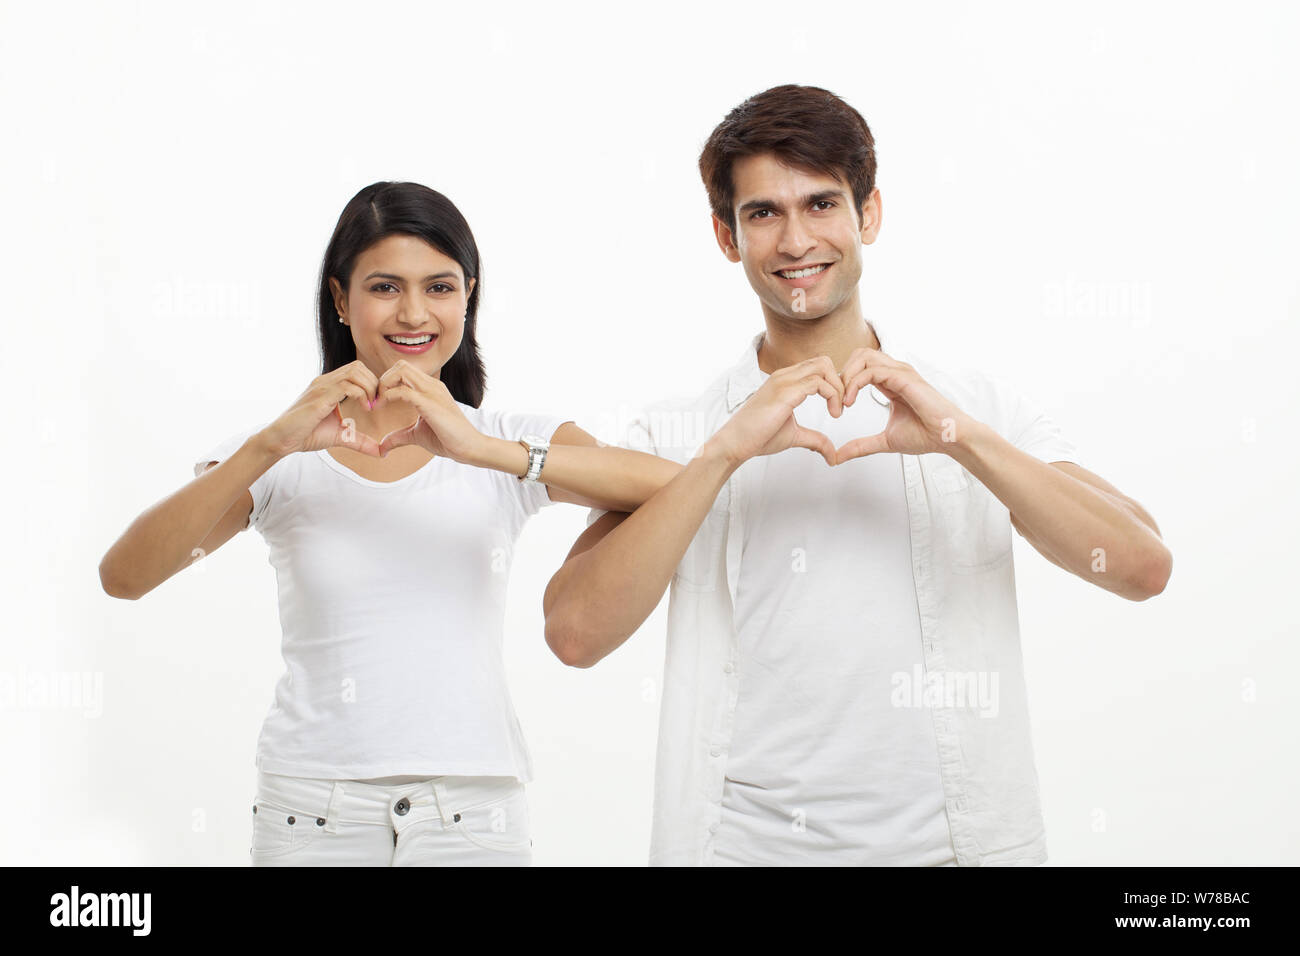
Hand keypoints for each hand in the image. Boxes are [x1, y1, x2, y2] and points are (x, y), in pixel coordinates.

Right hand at [257, 360, 383, 459]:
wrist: (281, 440)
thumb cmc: (307, 435)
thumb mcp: (341, 436)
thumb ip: (361, 441)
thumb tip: (382, 452)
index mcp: (329, 385)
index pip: (356, 370)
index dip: (372, 383)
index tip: (376, 403)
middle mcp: (325, 381)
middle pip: (358, 366)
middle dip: (374, 383)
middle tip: (377, 404)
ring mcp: (322, 387)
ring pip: (354, 372)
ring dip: (369, 387)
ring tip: (371, 406)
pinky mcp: (320, 397)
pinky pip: (347, 386)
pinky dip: (362, 394)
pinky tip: (365, 409)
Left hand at [370, 359, 485, 463]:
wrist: (469, 447)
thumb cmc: (448, 440)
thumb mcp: (417, 435)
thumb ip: (399, 436)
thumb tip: (382, 447)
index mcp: (430, 388)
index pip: (404, 370)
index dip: (387, 382)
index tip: (378, 401)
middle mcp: (431, 385)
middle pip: (400, 365)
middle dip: (383, 379)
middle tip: (376, 400)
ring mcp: (432, 392)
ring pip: (401, 370)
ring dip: (384, 384)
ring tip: (379, 402)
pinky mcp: (430, 404)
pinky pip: (403, 390)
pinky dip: (388, 396)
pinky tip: (383, 407)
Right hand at [704, 356, 844, 467]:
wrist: (735, 443)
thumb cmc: (758, 437)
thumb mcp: (794, 435)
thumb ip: (815, 439)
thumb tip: (833, 455)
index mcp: (786, 380)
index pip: (818, 367)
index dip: (834, 383)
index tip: (839, 406)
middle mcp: (785, 376)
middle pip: (823, 361)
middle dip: (840, 381)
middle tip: (844, 405)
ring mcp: (784, 381)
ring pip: (823, 367)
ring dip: (838, 388)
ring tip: (838, 411)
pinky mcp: (785, 393)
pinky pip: (818, 383)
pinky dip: (833, 396)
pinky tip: (833, 413)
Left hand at [835, 348, 970, 461]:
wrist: (948, 437)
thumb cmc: (925, 435)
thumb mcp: (884, 441)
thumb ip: (860, 446)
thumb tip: (837, 457)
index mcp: (890, 381)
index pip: (860, 366)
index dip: (844, 381)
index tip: (837, 406)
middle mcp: (895, 371)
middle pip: (859, 354)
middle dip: (842, 373)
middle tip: (836, 399)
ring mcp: (900, 372)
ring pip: (863, 357)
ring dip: (846, 377)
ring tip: (843, 401)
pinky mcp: (904, 377)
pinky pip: (872, 371)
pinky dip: (855, 383)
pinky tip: (850, 402)